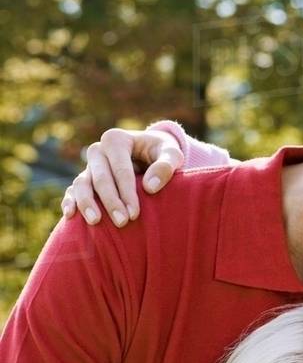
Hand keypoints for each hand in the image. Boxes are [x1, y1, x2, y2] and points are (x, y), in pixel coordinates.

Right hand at [62, 128, 182, 226]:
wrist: (150, 153)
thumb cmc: (162, 153)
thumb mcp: (172, 153)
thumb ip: (166, 165)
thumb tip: (150, 187)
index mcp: (116, 140)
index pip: (121, 169)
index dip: (127, 192)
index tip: (135, 214)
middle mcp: (98, 150)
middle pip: (100, 178)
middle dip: (110, 201)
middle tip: (122, 222)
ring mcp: (89, 165)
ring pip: (81, 183)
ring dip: (86, 203)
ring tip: (95, 222)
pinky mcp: (84, 178)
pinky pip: (72, 190)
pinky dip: (70, 201)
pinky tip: (71, 216)